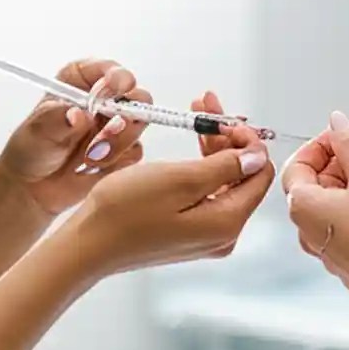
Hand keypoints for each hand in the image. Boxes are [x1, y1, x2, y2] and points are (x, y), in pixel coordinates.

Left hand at [0, 58, 149, 215]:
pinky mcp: (121, 151)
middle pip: (134, 95)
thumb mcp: (37, 131)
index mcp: (79, 82)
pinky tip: (92, 167)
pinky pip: (134, 152)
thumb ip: (58, 120)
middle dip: (126, 114)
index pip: (107, 69)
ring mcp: (113, 126)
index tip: (116, 87)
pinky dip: (117, 160)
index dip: (117, 76)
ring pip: (138, 124)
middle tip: (108, 130)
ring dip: (117, 142)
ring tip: (89, 156)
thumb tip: (79, 115)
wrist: (32, 187)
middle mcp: (101, 101)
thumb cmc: (31, 149)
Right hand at [65, 127, 273, 276]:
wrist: (88, 244)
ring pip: (222, 182)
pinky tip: (188, 147)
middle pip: (242, 176)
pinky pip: (205, 195)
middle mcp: (223, 235)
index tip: (225, 117)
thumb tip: (257, 157)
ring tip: (196, 115)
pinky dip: (199, 167)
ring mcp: (205, 237)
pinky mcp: (187, 234)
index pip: (259, 174)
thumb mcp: (179, 179)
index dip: (248, 141)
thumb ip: (224, 167)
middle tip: (206, 104)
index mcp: (227, 222)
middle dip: (229, 138)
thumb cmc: (125, 212)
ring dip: (213, 148)